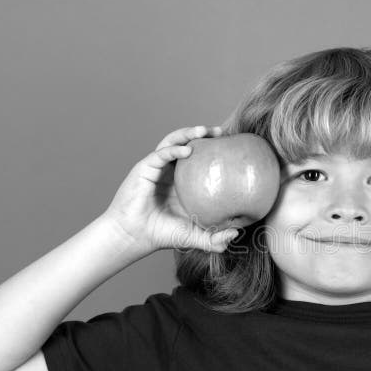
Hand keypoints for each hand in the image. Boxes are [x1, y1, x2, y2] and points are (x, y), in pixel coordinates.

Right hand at [102, 125, 239, 253]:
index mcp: (183, 181)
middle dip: (203, 133)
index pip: (200, 157)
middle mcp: (171, 170)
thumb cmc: (162, 234)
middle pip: (187, 143)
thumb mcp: (194, 236)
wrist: (134, 236)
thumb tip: (236, 234)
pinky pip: (161, 154)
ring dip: (188, 133)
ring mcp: (158, 168)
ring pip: (173, 141)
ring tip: (204, 131)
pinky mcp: (145, 169)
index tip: (231, 145)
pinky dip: (174, 149)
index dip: (213, 148)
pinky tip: (188, 150)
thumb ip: (214, 239)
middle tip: (220, 132)